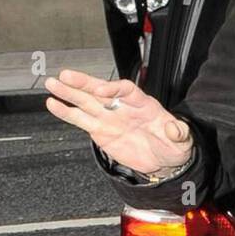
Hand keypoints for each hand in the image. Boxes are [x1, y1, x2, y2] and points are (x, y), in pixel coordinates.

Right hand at [43, 69, 192, 176]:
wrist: (164, 160)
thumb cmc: (173, 144)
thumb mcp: (182, 139)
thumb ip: (179, 132)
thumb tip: (175, 128)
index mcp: (142, 102)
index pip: (125, 90)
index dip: (113, 89)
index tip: (102, 91)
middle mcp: (122, 106)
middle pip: (100, 90)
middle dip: (84, 83)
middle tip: (66, 76)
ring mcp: (109, 117)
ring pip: (86, 102)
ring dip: (69, 93)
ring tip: (52, 84)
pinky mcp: (100, 130)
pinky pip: (81, 119)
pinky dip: (66, 112)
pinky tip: (53, 104)